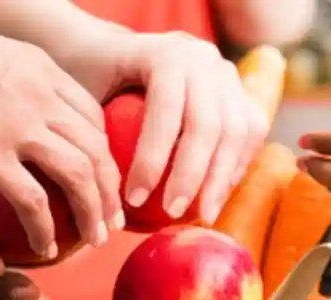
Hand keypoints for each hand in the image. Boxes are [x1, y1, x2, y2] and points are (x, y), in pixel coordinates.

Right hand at [0, 4, 122, 258]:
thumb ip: (4, 84)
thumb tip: (0, 106)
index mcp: (41, 68)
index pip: (92, 116)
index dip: (105, 152)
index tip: (103, 178)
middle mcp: (40, 94)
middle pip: (98, 148)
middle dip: (113, 190)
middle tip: (113, 220)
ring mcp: (18, 124)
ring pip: (81, 176)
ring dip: (95, 213)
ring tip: (94, 239)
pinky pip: (34, 202)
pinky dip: (46, 230)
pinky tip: (46, 247)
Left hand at [59, 31, 268, 223]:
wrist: (118, 52)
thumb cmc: (92, 80)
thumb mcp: (81, 95)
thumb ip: (93, 133)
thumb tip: (99, 194)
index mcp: (165, 52)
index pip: (166, 110)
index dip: (153, 159)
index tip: (133, 199)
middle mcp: (203, 58)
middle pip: (208, 124)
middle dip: (192, 175)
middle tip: (172, 213)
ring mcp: (226, 73)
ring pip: (237, 131)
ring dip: (220, 179)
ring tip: (202, 215)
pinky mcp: (241, 92)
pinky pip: (250, 133)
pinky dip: (236, 168)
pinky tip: (216, 199)